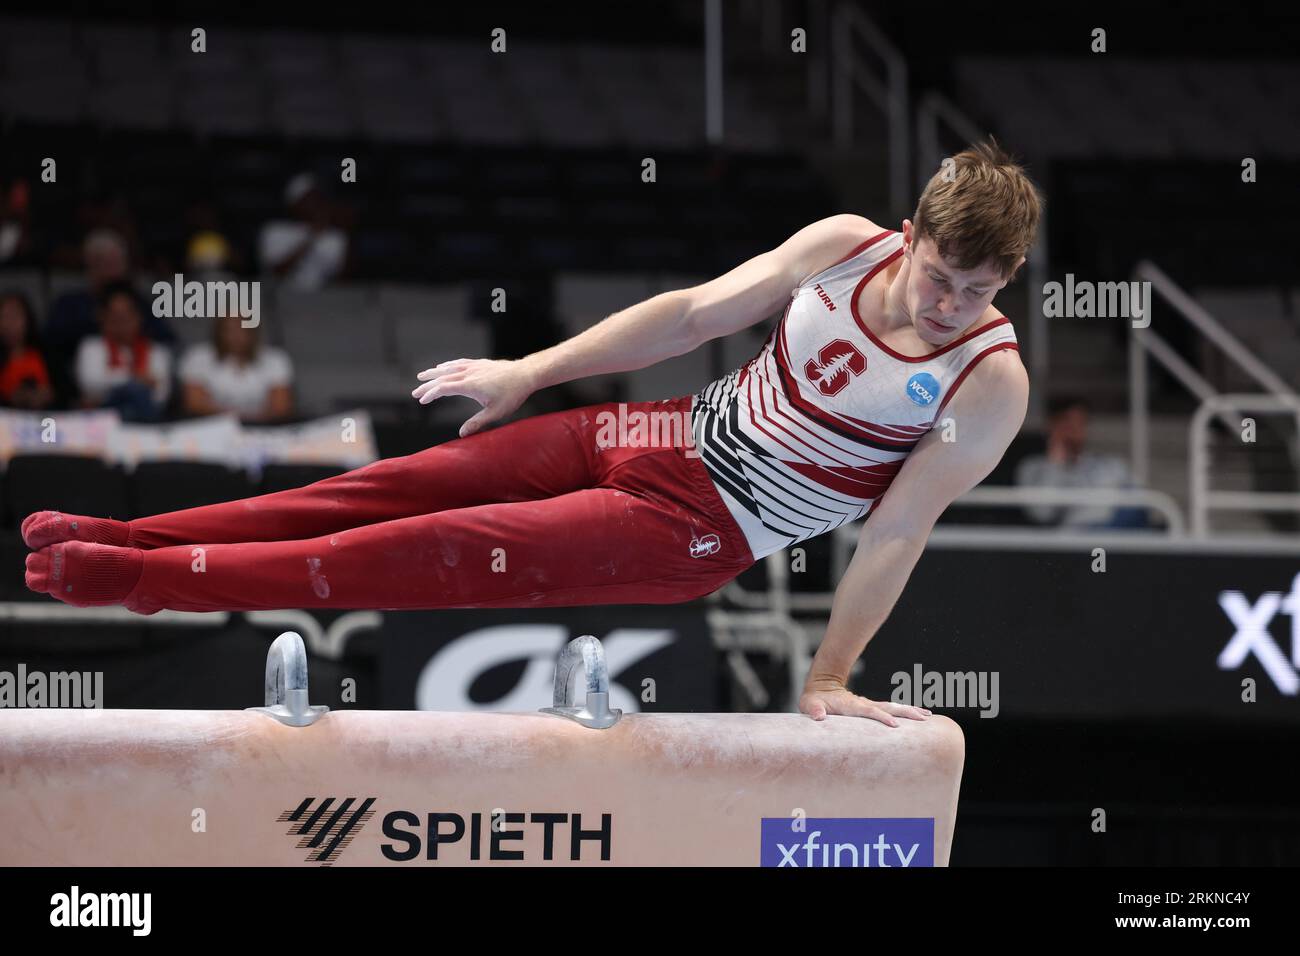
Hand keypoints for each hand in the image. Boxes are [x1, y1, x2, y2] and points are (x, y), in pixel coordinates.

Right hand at [411, 357, 536, 437]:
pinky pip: (459, 363)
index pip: (444, 388)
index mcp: (470, 385)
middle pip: (442, 377)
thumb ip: (478, 423)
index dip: (431, 394)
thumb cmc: (512, 394)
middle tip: (415, 392)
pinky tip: (443, 367)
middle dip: (427, 385)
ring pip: (449, 368)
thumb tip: (462, 434)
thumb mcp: (495, 413)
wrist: (525, 374)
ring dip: (434, 372)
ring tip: (422, 376)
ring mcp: (474, 367)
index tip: (423, 401)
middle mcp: (469, 373)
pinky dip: (448, 366)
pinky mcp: (480, 363)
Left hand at [799, 677, 930, 726]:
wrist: (821, 685)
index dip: (881, 717)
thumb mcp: (809, 704)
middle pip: (888, 707)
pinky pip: (890, 710)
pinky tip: (917, 715)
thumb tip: (818, 716)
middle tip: (923, 719)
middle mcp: (863, 704)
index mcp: (851, 706)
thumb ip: (813, 709)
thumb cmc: (814, 699)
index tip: (895, 725)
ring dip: (909, 711)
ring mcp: (868, 705)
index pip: (869, 711)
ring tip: (927, 716)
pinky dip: (904, 712)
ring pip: (892, 707)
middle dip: (905, 713)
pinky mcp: (870, 708)